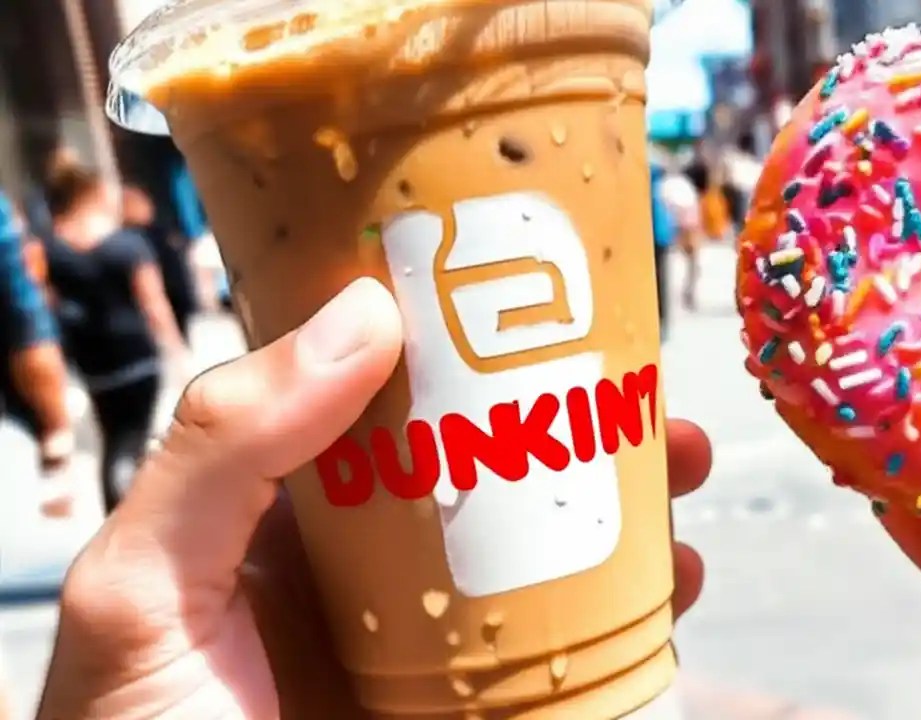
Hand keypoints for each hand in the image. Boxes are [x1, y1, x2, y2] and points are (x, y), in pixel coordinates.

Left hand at [38, 278, 710, 718]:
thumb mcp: (147, 587)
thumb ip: (223, 448)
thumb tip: (363, 311)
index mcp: (292, 512)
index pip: (387, 398)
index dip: (463, 340)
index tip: (535, 296)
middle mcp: (374, 562)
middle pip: (494, 464)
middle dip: (576, 416)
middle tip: (644, 384)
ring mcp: (436, 636)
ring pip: (549, 543)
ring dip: (627, 499)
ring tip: (681, 464)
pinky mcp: (484, 702)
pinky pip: (577, 641)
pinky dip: (638, 604)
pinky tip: (676, 581)